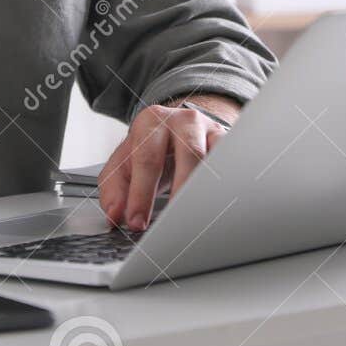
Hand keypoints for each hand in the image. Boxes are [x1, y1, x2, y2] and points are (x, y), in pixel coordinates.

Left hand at [98, 95, 237, 230]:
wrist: (176, 129)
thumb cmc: (148, 150)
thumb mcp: (123, 165)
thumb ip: (113, 191)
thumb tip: (114, 216)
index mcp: (151, 122)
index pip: (147, 159)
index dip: (141, 194)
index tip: (137, 222)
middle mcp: (183, 120)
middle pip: (189, 153)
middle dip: (180, 192)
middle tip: (171, 225)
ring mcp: (210, 129)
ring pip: (216, 159)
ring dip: (206, 190)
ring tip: (196, 218)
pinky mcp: (228, 142)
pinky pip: (231, 162)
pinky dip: (225, 185)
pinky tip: (218, 205)